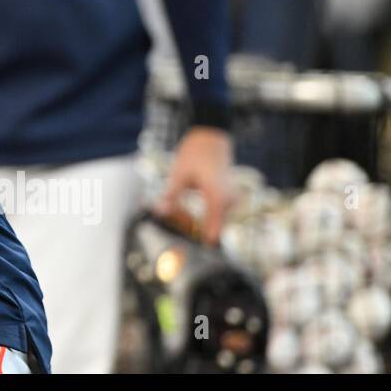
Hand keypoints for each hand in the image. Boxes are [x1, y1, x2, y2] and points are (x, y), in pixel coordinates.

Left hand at [156, 126, 233, 244]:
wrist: (211, 137)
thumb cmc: (194, 154)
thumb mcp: (179, 174)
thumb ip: (171, 195)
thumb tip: (159, 212)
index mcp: (217, 197)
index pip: (213, 229)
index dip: (201, 242)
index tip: (190, 253)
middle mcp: (229, 200)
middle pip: (214, 227)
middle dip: (195, 230)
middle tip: (175, 232)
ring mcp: (232, 198)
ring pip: (216, 220)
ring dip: (199, 222)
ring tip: (177, 214)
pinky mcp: (229, 195)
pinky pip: (218, 213)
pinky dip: (205, 215)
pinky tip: (186, 210)